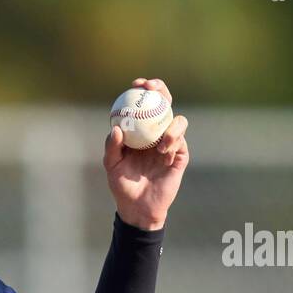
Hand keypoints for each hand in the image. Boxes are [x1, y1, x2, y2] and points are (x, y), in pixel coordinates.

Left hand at [104, 77, 189, 230]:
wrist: (138, 207)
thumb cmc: (122, 185)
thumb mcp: (112, 165)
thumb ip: (112, 147)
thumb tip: (116, 128)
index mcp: (140, 131)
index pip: (143, 104)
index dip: (143, 90)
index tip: (136, 84)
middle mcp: (156, 133)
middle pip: (163, 104)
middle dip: (161, 91)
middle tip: (154, 90)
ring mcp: (170, 143)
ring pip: (178, 121)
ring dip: (171, 126)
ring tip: (161, 144)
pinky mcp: (180, 156)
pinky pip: (180, 143)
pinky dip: (173, 144)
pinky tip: (164, 154)